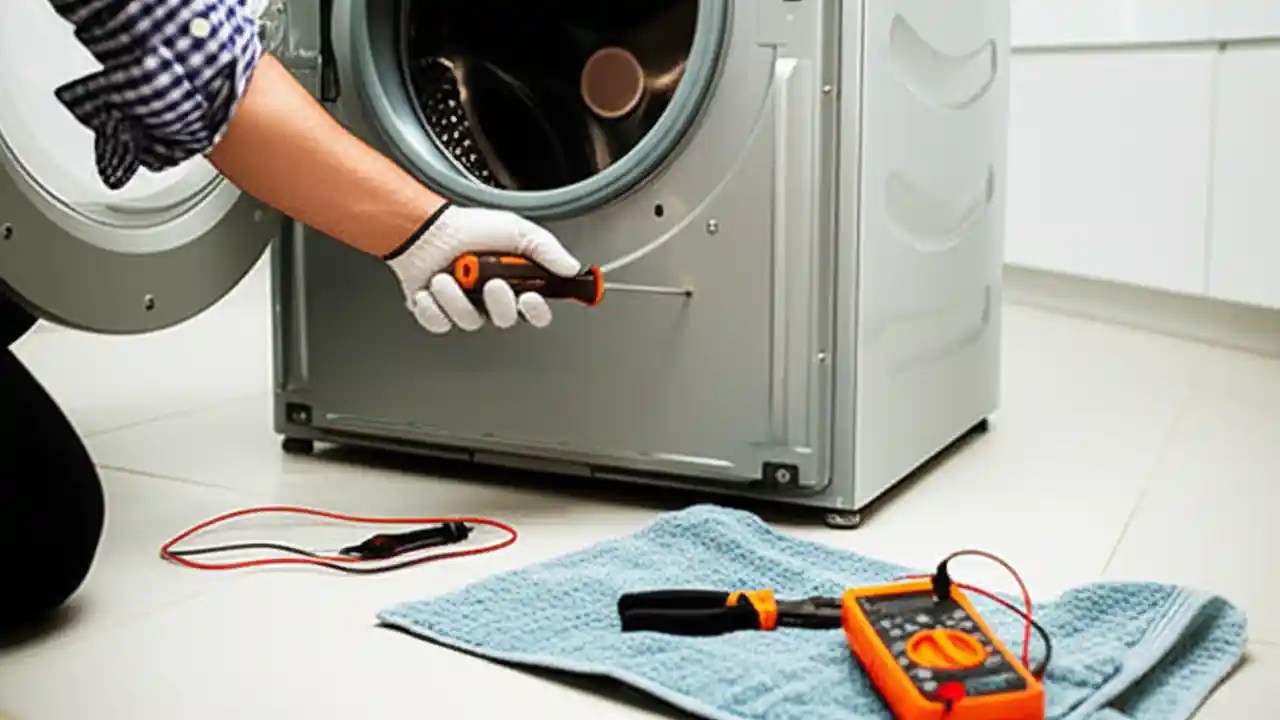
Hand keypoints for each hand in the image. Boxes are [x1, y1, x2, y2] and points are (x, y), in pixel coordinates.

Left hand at [384, 204, 580, 332]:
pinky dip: (433, 308)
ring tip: (447, 276)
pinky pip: (439, 324)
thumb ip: (546, 250)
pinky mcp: (437, 313)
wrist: (424, 228)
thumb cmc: (467, 227)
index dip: (537, 311)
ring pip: (470, 321)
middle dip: (498, 302)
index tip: (531, 299)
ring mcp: (465, 307)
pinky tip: (431, 289)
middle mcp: (491, 299)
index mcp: (514, 282)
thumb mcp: (517, 230)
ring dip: (456, 298)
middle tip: (492, 282)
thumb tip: (571, 267)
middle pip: (505, 319)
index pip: (536, 311)